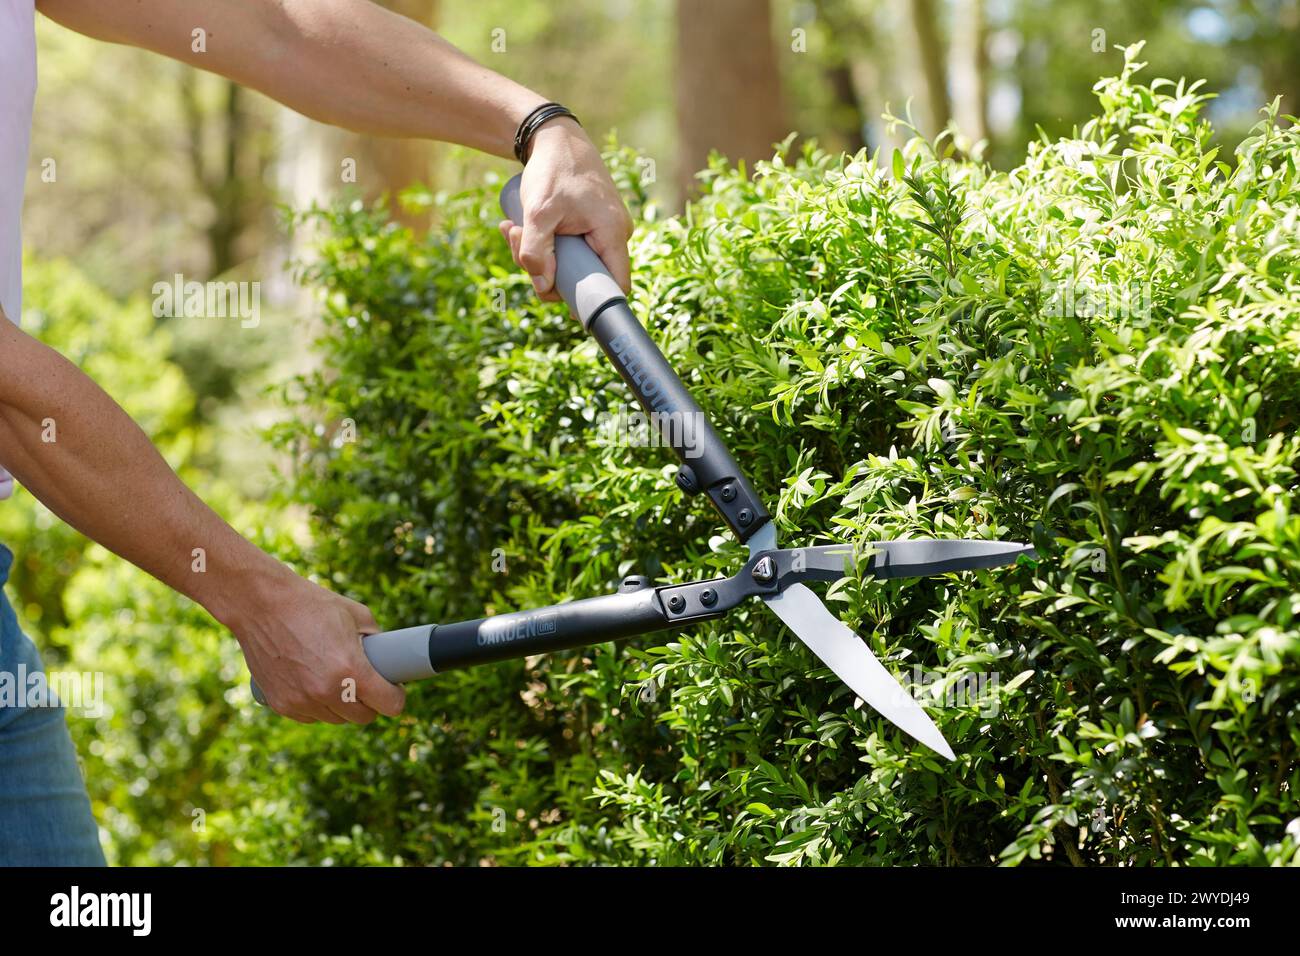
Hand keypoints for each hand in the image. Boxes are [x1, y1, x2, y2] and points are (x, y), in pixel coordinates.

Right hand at [224, 566, 405, 723]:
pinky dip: (317, 706)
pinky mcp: (281, 704)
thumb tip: (389, 656)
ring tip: (339, 681)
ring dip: (343, 706)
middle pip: (363, 717)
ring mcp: (302, 701)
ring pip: (336, 719)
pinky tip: (316, 685)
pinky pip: (311, 716)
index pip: (389, 705)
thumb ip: (377, 639)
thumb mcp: (357, 614)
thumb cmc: (311, 605)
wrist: (261, 605)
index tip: (393, 689)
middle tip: (367, 684)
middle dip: (370, 702)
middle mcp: (327, 691)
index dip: (396, 697)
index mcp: (351, 669)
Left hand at [498, 119, 633, 300]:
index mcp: (612, 233)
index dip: (590, 301)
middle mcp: (614, 235)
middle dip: (545, 269)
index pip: (614, 286)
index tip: (558, 297)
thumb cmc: (552, 169)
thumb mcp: (537, 211)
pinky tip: (515, 227)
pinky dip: (541, 243)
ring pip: (570, 263)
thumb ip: (536, 252)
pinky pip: (567, 249)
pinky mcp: (588, 228)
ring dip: (536, 254)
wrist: (554, 137)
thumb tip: (543, 287)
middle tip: (516, 242)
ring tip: (512, 227)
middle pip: (583, 277)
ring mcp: (602, 232)